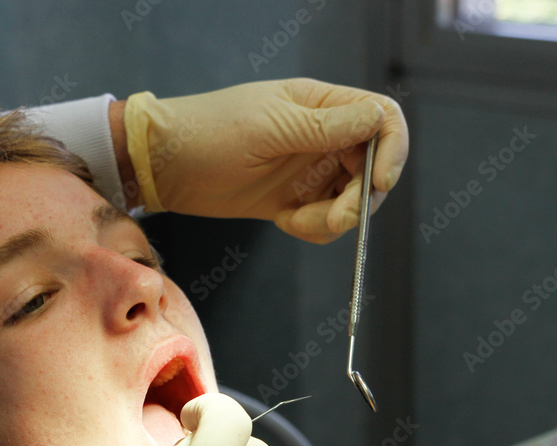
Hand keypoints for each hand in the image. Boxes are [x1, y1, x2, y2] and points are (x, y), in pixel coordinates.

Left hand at [123, 78, 408, 242]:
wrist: (164, 166)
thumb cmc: (209, 132)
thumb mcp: (270, 127)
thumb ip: (326, 127)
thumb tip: (379, 118)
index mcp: (322, 105)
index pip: (382, 120)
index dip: (392, 151)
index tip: (378, 182)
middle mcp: (322, 137)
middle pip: (372, 168)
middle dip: (359, 199)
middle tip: (334, 219)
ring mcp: (308, 170)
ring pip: (351, 200)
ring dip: (334, 219)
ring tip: (296, 222)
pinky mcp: (292, 199)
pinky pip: (324, 220)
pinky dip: (314, 229)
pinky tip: (284, 221)